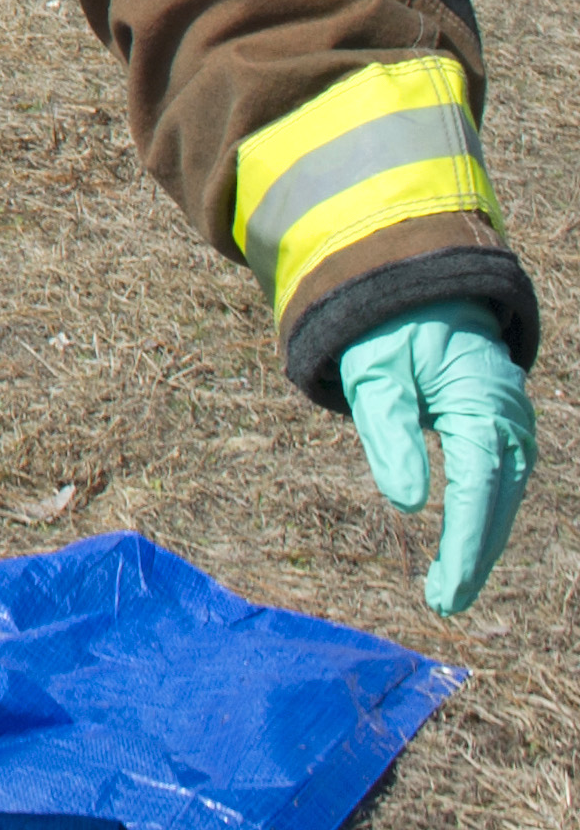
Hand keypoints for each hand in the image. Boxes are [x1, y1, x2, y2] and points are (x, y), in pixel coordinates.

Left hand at [341, 298, 537, 614]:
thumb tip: (405, 504)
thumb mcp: (374, 374)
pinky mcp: (505, 421)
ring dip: (483, 537)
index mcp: (480, 404)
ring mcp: (514, 419)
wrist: (418, 286)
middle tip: (445, 601)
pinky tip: (468, 539)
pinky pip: (503, 476)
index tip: (446, 591)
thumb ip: (388, 435)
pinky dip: (487, 510)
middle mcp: (509, 416)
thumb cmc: (387, 329)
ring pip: (506, 493)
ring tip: (452, 583)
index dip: (464, 545)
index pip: (478, 491)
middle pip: (499, 500)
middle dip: (474, 553)